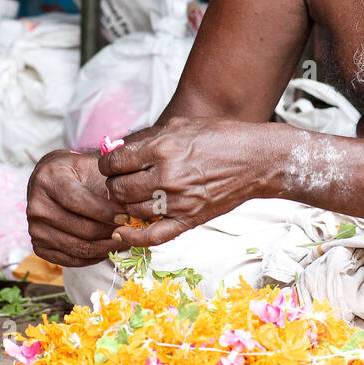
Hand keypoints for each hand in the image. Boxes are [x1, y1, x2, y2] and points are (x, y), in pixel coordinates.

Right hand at [27, 149, 128, 266]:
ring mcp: (35, 229)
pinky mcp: (39, 247)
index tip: (126, 216)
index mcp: (48, 179)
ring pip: (78, 248)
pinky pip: (71, 260)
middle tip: (131, 231)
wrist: (52, 183)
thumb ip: (109, 183)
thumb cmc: (77, 173)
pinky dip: (93, 257)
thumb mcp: (92, 166)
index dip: (105, 212)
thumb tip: (132, 207)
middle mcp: (36, 205)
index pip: (78, 201)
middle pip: (81, 229)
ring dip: (106, 248)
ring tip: (124, 241)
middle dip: (110, 232)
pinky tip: (107, 248)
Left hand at [99, 116, 259, 248]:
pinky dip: (133, 238)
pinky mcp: (189, 219)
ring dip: (125, 205)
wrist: (256, 159)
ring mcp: (177, 201)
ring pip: (131, 210)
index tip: (111, 165)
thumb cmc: (221, 137)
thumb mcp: (181, 126)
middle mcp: (167, 176)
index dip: (107, 164)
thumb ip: (149, 138)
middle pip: (118, 188)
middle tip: (120, 180)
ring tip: (131, 196)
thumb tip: (121, 150)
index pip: (115, 163)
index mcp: (163, 149)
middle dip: (113, 184)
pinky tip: (121, 234)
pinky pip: (152, 236)